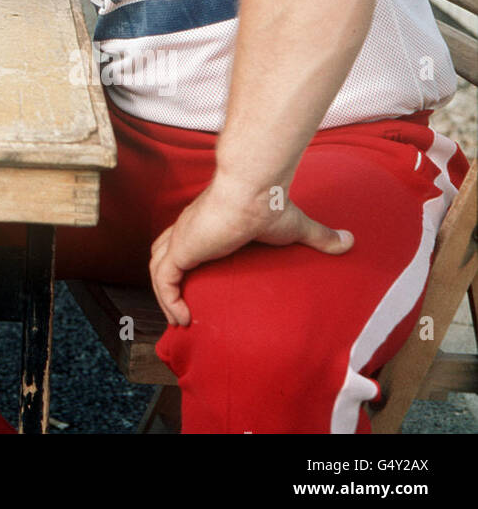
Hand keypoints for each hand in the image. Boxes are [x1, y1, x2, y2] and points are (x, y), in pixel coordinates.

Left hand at [149, 180, 352, 326]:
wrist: (256, 189)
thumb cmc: (270, 204)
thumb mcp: (297, 227)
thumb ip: (320, 237)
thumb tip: (350, 241)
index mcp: (208, 224)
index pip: (183, 243)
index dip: (183, 265)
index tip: (194, 292)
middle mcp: (189, 229)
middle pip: (162, 254)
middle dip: (167, 282)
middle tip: (181, 310)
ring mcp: (183, 237)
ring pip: (158, 267)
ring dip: (164, 296)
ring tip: (180, 320)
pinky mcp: (182, 247)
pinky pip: (163, 279)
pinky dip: (167, 299)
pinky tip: (182, 317)